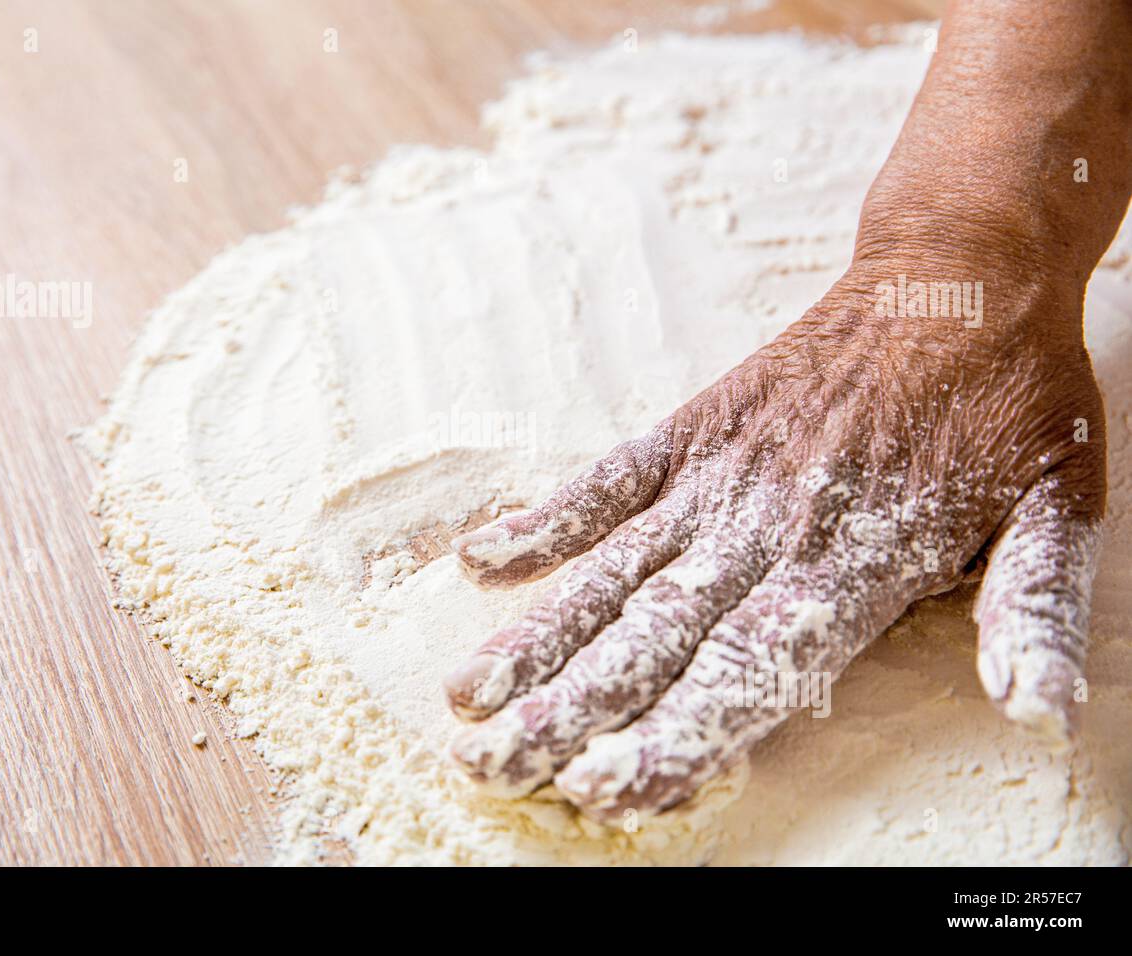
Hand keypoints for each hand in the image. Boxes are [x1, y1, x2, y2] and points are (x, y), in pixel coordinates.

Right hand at [442, 262, 1104, 822]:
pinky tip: (481, 559)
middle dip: (572, 708)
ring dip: (540, 636)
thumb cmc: (1010, 400)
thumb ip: (1033, 611)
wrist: (961, 270)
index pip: (751, 669)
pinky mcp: (695, 429)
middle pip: (657, 637)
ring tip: (469, 695)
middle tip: (494, 763)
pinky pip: (609, 480)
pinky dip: (545, 518)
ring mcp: (720, 477)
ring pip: (616, 572)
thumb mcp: (1057, 506)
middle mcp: (769, 529)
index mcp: (856, 564)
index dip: (675, 731)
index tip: (605, 782)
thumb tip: (1038, 711)